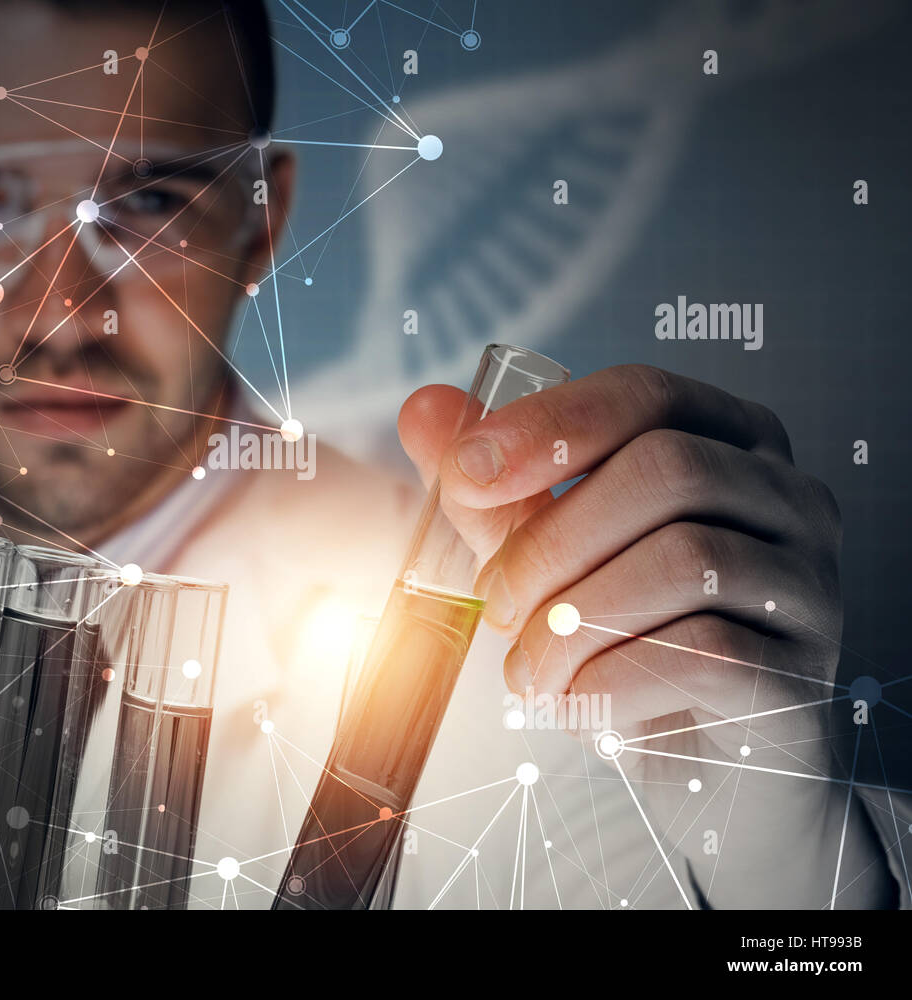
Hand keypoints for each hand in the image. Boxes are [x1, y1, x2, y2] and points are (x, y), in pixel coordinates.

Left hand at [398, 363, 892, 906]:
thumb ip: (495, 489)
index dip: (549, 426)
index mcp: (728, 444)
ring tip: (530, 669)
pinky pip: (703, 652)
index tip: (466, 473)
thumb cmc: (627, 643)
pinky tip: (578, 700)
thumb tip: (423, 410)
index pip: (646, 394)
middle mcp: (788, 500)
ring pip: (686, 559)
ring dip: (572, 621)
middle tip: (497, 604)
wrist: (700, 771)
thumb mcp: (550, 559)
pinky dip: (610, 679)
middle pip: (667, 469)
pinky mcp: (802, 673)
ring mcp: (807, 586)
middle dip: (551, 540)